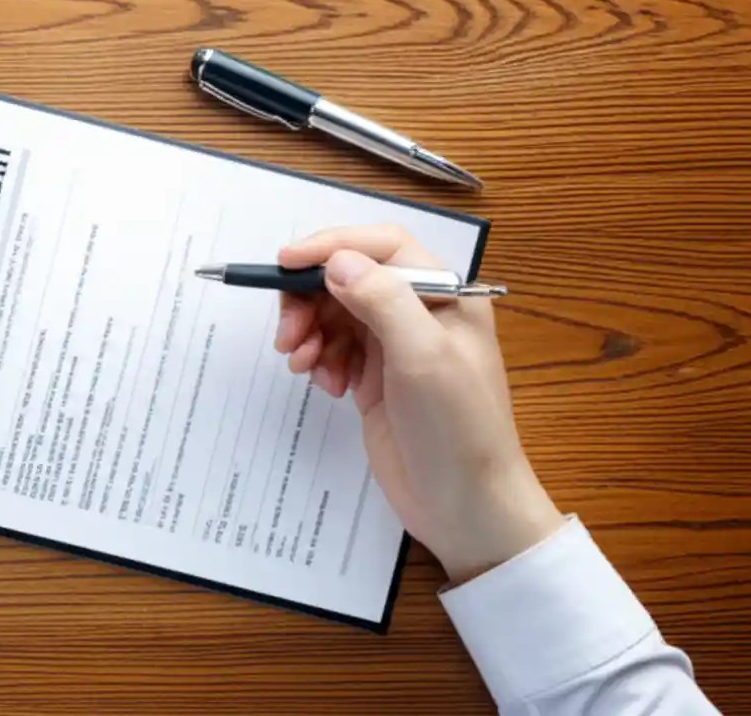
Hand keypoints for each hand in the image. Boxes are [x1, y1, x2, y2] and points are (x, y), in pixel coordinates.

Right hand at [275, 225, 563, 582]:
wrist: (466, 505)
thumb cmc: (457, 428)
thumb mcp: (422, 356)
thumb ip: (381, 300)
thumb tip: (336, 261)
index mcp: (444, 292)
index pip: (380, 245)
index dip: (330, 246)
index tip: (284, 263)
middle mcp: (419, 311)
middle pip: (348, 278)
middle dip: (310, 299)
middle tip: (287, 335)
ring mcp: (396, 346)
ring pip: (335, 314)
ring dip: (309, 332)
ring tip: (301, 366)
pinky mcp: (376, 379)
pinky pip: (334, 350)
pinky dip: (319, 361)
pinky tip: (326, 386)